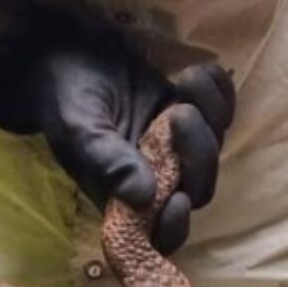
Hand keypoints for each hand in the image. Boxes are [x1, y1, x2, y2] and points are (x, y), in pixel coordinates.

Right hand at [0, 8, 236, 253]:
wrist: (67, 55)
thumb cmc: (65, 98)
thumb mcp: (79, 129)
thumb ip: (108, 161)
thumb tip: (144, 197)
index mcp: (125, 195)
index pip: (160, 231)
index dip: (175, 225)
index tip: (178, 198)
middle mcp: (156, 175)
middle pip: (199, 186)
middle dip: (199, 153)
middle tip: (180, 112)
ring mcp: (176, 145)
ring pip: (214, 146)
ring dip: (211, 115)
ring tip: (185, 80)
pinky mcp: (189, 112)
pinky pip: (221, 111)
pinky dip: (220, 92)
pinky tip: (200, 71)